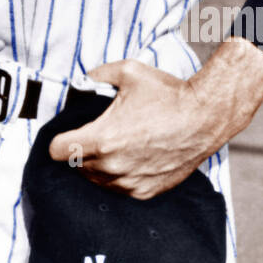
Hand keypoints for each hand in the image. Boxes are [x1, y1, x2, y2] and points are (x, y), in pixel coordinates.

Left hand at [47, 38, 262, 200]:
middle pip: (76, 166)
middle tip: (94, 133)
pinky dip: (118, 176)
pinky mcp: (145, 191)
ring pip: (96, 180)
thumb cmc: (167, 94)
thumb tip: (80, 82)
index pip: (57, 151)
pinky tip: (129, 157)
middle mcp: (112, 166)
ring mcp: (129, 182)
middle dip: (80, 150)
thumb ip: (95, 75)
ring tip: (114, 144)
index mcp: (102, 139)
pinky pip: (118, 188)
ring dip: (98, 165)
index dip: (58, 140)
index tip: (67, 132)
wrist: (205, 118)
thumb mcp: (127, 71)